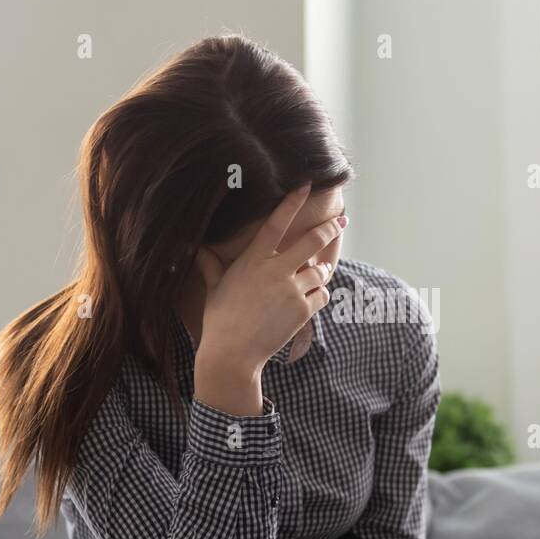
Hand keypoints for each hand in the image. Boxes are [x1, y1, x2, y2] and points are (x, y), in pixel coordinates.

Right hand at [193, 184, 344, 412]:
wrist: (232, 353)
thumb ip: (212, 265)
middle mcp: (275, 270)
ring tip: (321, 271)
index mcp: (253, 260)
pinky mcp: (302, 311)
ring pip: (320, 271)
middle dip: (330, 229)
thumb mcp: (214, 288)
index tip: (307, 185)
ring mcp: (291, 290)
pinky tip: (313, 298)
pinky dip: (320, 295)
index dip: (292, 202)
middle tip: (341, 221)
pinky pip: (322, 295)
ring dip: (323, 271)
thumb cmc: (219, 319)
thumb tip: (198, 250)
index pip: (276, 223)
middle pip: (312, 242)